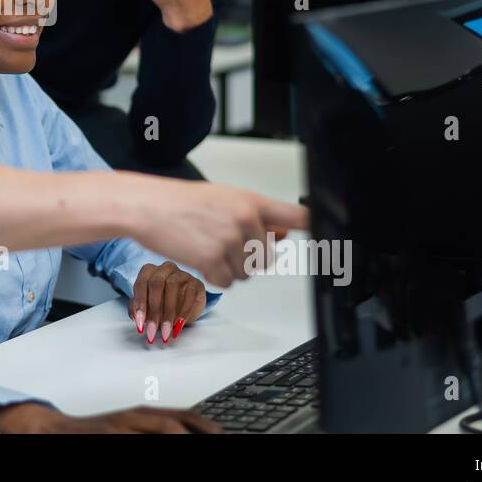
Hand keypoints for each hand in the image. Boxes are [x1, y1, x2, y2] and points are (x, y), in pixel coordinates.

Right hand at [0, 402, 218, 433]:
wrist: (53, 430)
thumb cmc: (96, 433)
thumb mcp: (129, 428)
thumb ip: (154, 430)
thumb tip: (186, 434)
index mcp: (143, 414)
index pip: (184, 417)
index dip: (206, 426)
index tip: (224, 434)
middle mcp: (134, 418)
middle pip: (174, 424)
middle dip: (198, 433)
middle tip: (219, 440)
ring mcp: (119, 428)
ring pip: (160, 431)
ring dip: (179, 437)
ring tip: (194, 443)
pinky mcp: (107, 436)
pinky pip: (131, 440)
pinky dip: (149, 441)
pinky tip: (162, 444)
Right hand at [125, 176, 307, 287]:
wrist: (148, 206)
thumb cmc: (182, 202)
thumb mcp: (223, 199)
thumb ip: (255, 216)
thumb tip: (281, 235)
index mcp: (251, 202)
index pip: (295, 217)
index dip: (315, 228)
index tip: (333, 238)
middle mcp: (245, 220)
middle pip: (268, 256)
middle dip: (249, 256)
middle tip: (224, 241)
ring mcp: (230, 241)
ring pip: (248, 273)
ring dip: (230, 267)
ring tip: (208, 245)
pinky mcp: (213, 261)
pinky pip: (228, 282)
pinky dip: (215, 276)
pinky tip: (200, 257)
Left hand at [129, 261, 207, 345]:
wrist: (185, 306)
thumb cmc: (161, 304)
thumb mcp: (146, 307)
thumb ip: (137, 309)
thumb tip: (135, 317)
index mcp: (149, 271)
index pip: (141, 284)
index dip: (139, 304)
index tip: (140, 323)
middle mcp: (165, 269)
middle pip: (156, 283)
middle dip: (154, 309)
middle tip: (153, 329)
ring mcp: (181, 274)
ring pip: (172, 286)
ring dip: (168, 311)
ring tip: (166, 330)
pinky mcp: (196, 283)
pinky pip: (189, 294)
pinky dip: (184, 311)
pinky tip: (179, 324)